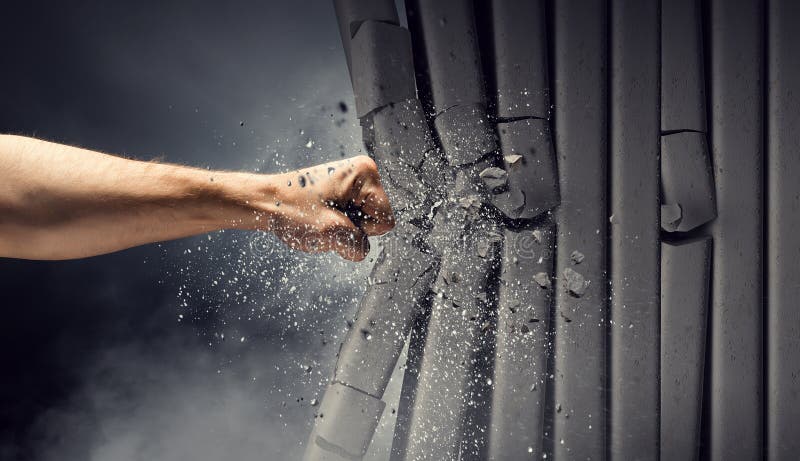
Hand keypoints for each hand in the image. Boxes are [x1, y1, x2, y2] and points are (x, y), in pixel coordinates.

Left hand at [259, 156, 394, 260]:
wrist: (264, 202)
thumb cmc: (290, 210)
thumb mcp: (329, 232)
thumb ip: (357, 245)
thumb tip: (362, 249)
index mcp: (365, 174)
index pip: (384, 221)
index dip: (361, 230)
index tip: (336, 219)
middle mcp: (363, 173)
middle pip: (375, 221)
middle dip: (351, 229)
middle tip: (324, 220)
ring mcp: (353, 182)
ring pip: (362, 223)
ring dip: (341, 229)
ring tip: (319, 219)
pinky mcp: (343, 192)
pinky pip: (351, 219)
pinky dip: (336, 225)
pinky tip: (318, 217)